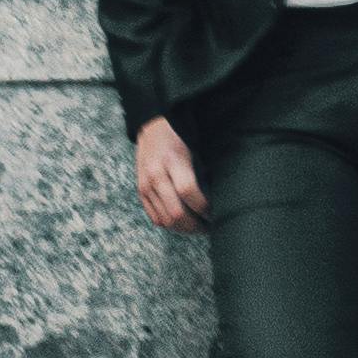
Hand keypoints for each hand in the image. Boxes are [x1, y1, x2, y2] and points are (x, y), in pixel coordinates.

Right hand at [135, 115, 206, 230]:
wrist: (152, 128)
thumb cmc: (179, 136)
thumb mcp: (194, 148)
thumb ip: (202, 172)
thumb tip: (217, 199)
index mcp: (172, 161)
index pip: (188, 192)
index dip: (204, 208)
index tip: (216, 214)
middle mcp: (156, 176)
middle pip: (175, 212)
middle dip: (195, 225)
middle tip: (210, 227)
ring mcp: (145, 186)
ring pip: (165, 220)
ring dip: (184, 228)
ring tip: (198, 228)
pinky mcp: (140, 193)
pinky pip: (155, 218)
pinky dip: (170, 224)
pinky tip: (183, 223)